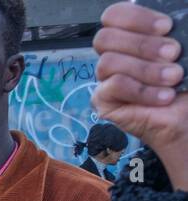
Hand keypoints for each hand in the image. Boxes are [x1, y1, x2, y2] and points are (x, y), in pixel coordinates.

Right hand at [93, 2, 187, 183]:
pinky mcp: (104, 102)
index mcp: (130, 36)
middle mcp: (114, 55)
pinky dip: (142, 90)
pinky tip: (164, 97)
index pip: (113, 16)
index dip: (136, 18)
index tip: (167, 27)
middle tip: (174, 53)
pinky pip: (112, 87)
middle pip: (104, 37)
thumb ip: (179, 29)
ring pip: (108, 62)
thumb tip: (169, 24)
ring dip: (146, 69)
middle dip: (142, 44)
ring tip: (174, 78)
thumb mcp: (186, 47)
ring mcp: (106, 79)